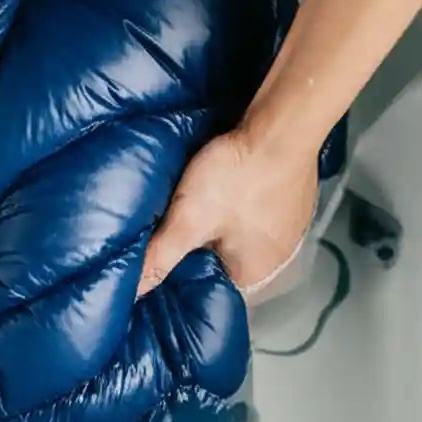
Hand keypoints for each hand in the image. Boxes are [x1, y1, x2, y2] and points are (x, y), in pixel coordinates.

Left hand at [137, 130, 318, 302]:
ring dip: (212, 229)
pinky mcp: (288, 199)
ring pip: (236, 238)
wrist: (284, 125)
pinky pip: (251, 213)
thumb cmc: (238, 178)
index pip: (211, 296)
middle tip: (163, 241)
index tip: (157, 274)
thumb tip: (133, 292)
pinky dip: (231, 207)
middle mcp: (277, 259)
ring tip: (185, 214)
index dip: (182, 286)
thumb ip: (160, 257)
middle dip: (194, 255)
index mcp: (255, 275)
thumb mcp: (189, 220)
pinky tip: (215, 192)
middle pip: (223, 266)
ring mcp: (287, 227)